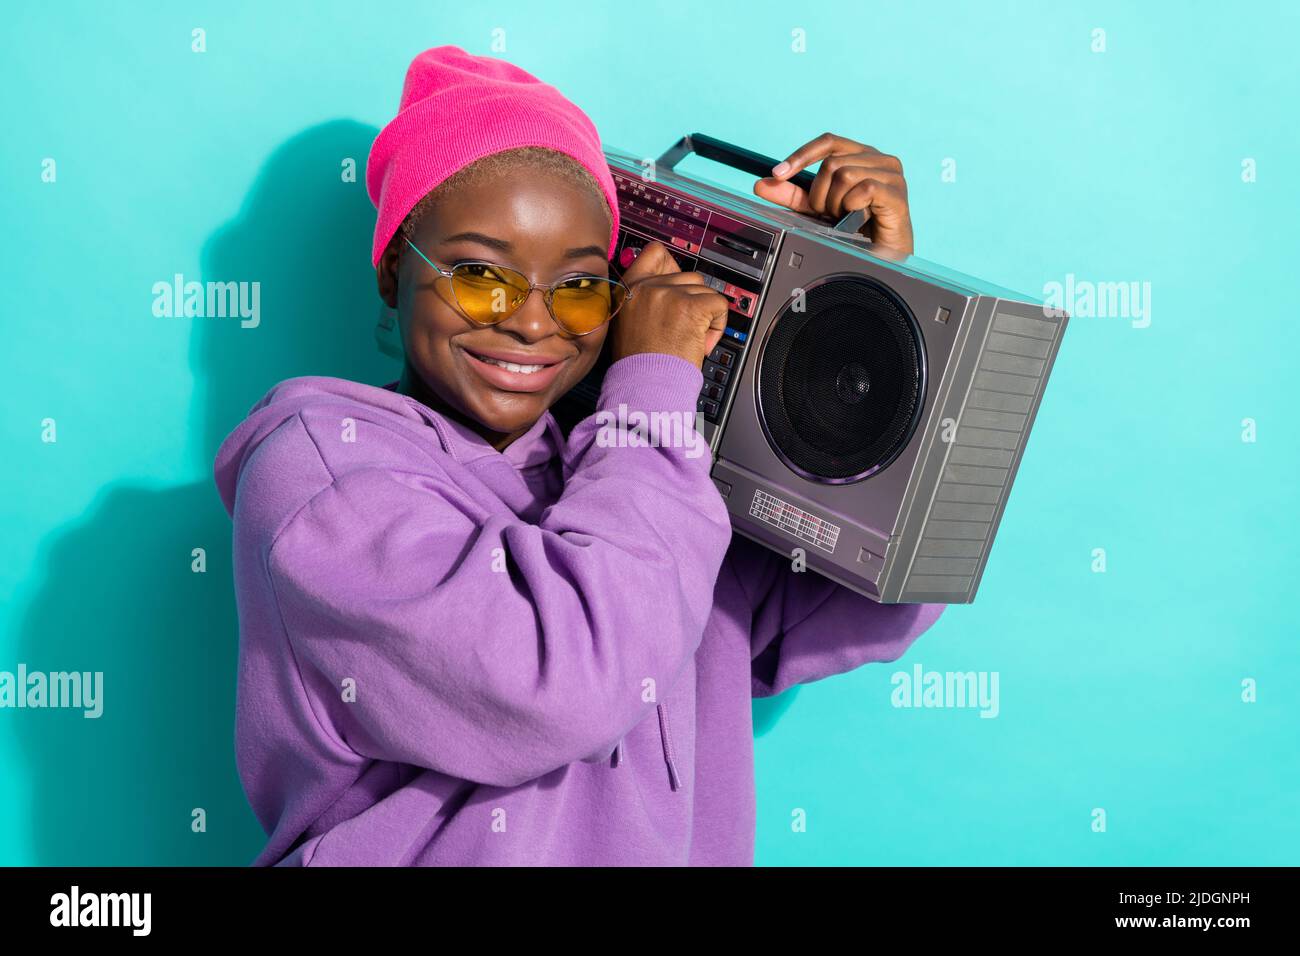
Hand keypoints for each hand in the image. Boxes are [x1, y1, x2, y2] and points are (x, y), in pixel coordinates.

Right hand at [609, 241, 729, 366]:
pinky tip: (703, 342)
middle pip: (688, 276)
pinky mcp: (690, 307)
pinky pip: (719, 304)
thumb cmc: (638, 365)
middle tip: (683, 330)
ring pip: (705, 290)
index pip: (655, 252)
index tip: (679, 288)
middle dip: (693, 302)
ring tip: (691, 339)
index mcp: (630, 289)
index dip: (673, 266)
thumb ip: (645, 300)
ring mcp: (668, 294)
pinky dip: (718, 325)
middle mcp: (647, 287)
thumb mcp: (627, 324)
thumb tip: (673, 286)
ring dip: (706, 315)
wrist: (644, 386)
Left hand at [753, 132, 913, 255]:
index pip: (828, 141)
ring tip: (845, 217)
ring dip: (836, 203)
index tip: (778, 174)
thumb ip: (791, 195)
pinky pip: (864, 189)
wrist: (881, 256)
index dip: (801, 155)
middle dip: (820, 193)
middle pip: (832, 163)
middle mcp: (877, 158)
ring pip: (845, 174)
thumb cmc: (854, 229)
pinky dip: (853, 206)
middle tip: (829, 213)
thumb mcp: (816, 209)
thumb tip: (762, 184)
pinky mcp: (897, 192)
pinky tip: (858, 217)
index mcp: (860, 155)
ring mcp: (891, 173)